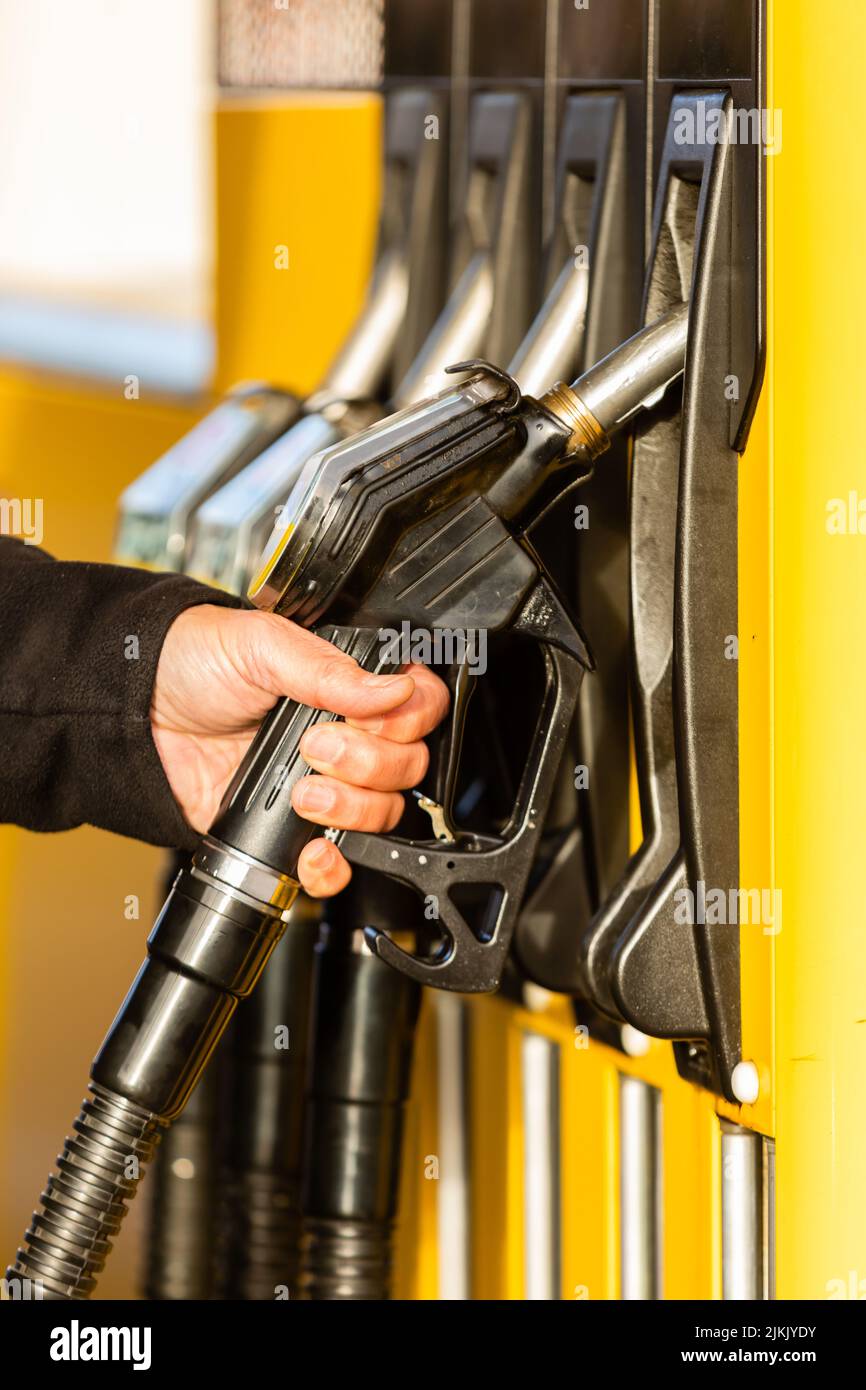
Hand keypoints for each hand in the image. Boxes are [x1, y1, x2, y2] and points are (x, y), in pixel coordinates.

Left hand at [151, 605, 448, 895]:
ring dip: (350, 807)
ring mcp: (325, 785)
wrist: (134, 715)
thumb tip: (394, 687)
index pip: (420, 706)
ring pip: (382, 814)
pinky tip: (310, 844)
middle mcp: (347, 736)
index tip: (372, 716)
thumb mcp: (261, 646)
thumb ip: (330, 669)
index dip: (409, 717)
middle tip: (315, 745)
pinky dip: (332, 864)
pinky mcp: (290, 829)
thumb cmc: (193, 664)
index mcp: (348, 687)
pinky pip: (338, 863)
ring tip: (301, 789)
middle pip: (409, 766)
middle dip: (368, 761)